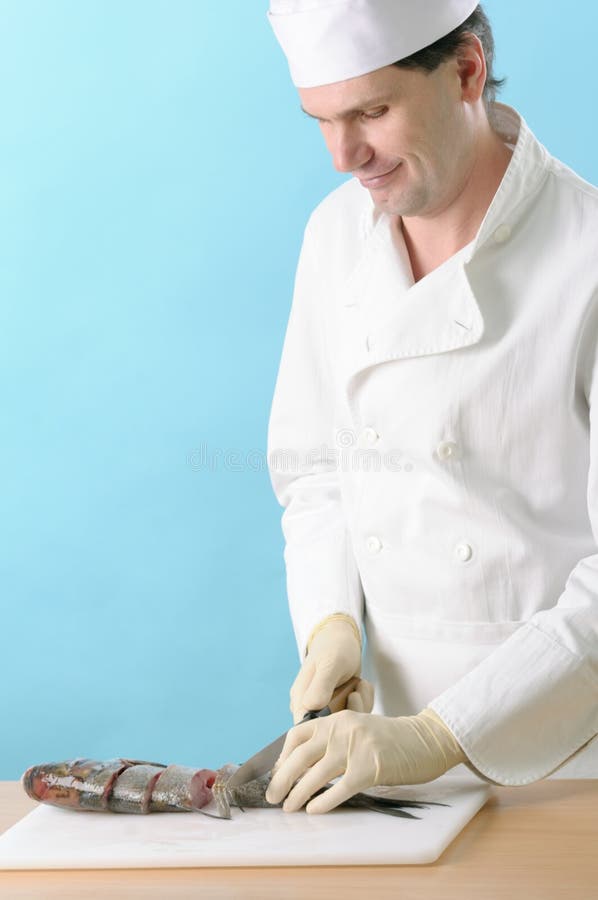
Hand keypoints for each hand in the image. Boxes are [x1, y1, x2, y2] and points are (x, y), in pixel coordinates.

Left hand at [265, 708, 465, 813]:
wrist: (425, 740)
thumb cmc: (390, 741)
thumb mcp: (357, 730)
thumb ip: (333, 740)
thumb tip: (302, 766)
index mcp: (337, 719)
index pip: (297, 735)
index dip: (282, 756)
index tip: (275, 773)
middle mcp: (342, 729)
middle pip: (300, 756)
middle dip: (282, 779)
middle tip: (273, 797)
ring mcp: (356, 747)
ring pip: (316, 774)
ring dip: (298, 794)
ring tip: (289, 808)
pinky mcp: (370, 767)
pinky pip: (340, 788)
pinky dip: (324, 801)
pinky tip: (314, 810)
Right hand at [290, 616, 371, 723]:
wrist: (342, 637)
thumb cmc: (334, 647)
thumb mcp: (330, 663)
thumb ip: (321, 685)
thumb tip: (311, 707)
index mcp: (301, 699)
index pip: (310, 730)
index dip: (330, 727)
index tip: (348, 706)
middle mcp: (310, 707)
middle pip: (331, 730)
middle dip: (350, 712)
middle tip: (356, 692)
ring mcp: (326, 708)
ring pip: (345, 724)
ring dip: (360, 705)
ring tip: (360, 684)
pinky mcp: (339, 707)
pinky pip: (353, 715)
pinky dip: (363, 702)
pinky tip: (361, 685)